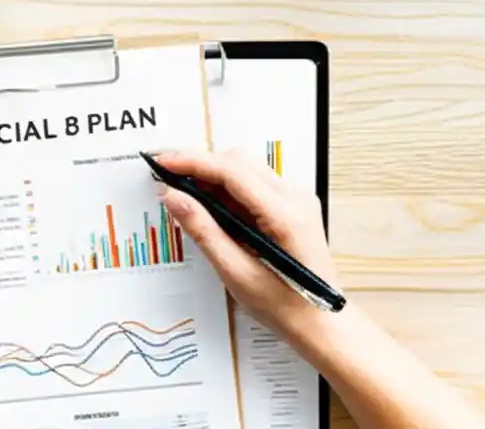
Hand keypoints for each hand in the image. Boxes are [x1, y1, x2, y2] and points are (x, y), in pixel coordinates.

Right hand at [156, 150, 337, 341]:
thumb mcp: (236, 273)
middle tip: (169, 179)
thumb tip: (174, 197)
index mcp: (285, 215)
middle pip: (239, 161)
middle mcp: (296, 198)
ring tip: (185, 195)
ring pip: (246, 169)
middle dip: (201, 165)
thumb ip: (204, 231)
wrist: (321, 322)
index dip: (193, 162)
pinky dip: (229, 189)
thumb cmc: (285, 306)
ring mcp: (297, 200)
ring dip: (214, 176)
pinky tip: (211, 207)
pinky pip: (255, 184)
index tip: (164, 162)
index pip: (232, 171)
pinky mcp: (293, 206)